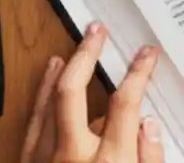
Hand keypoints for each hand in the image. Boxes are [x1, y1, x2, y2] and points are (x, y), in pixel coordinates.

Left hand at [21, 23, 162, 162]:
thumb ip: (150, 159)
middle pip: (72, 91)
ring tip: (74, 50)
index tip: (146, 56)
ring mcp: (46, 160)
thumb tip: (149, 126)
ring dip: (61, 71)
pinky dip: (41, 98)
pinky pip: (33, 124)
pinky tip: (47, 84)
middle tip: (97, 33)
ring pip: (47, 102)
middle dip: (86, 55)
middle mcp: (73, 155)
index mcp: (110, 161)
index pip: (124, 103)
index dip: (138, 73)